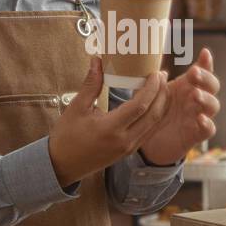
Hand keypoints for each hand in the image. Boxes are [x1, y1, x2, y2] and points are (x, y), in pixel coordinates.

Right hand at [47, 56, 169, 186]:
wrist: (63, 165)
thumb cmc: (67, 137)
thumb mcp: (76, 107)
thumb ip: (91, 84)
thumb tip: (97, 60)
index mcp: (111, 129)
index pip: (140, 105)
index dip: (151, 87)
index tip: (155, 72)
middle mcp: (124, 140)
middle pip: (153, 114)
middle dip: (162, 93)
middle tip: (162, 75)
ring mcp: (129, 148)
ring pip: (154, 124)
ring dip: (161, 104)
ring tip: (162, 86)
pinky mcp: (129, 151)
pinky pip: (149, 131)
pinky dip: (155, 116)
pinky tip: (154, 103)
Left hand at [136, 47, 220, 165]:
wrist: (148, 143)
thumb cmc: (152, 113)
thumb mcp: (149, 94)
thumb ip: (151, 82)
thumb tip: (153, 70)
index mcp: (186, 86)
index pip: (202, 71)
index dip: (206, 63)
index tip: (204, 53)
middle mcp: (196, 100)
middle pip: (212, 86)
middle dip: (206, 78)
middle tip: (193, 73)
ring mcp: (198, 116)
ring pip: (213, 105)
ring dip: (206, 98)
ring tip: (195, 94)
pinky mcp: (196, 134)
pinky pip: (209, 129)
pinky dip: (207, 123)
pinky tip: (200, 118)